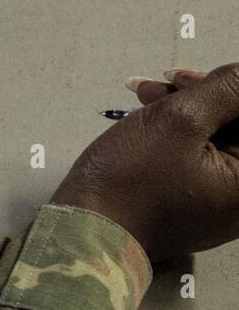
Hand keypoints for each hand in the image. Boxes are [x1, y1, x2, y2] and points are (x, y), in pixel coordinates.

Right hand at [51, 65, 238, 260]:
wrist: (86, 232)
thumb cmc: (129, 185)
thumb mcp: (178, 121)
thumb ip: (225, 88)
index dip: (230, 89)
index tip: (194, 77)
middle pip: (237, 127)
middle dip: (205, 96)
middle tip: (168, 81)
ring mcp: (223, 203)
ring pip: (218, 138)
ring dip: (187, 109)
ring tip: (147, 97)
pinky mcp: (198, 203)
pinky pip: (200, 157)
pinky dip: (179, 134)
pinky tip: (150, 118)